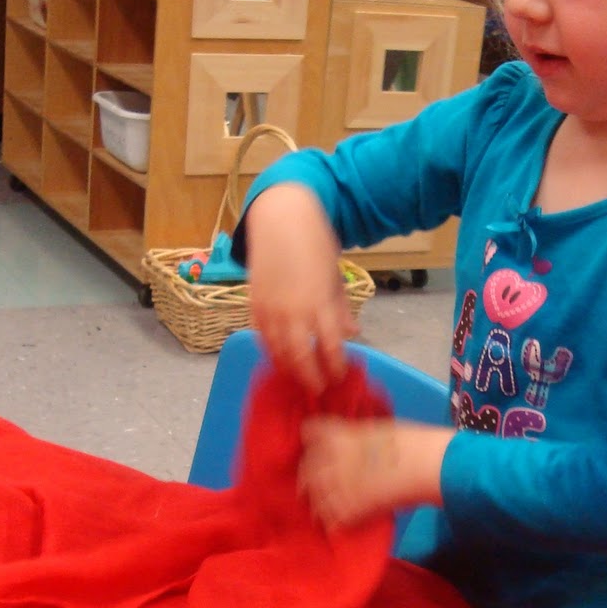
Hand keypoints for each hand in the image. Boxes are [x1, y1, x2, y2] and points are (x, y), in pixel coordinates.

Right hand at [245, 183, 354, 393]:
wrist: (282, 219)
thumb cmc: (315, 245)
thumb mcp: (334, 277)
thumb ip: (340, 309)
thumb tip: (352, 334)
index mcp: (319, 303)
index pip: (330, 347)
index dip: (335, 367)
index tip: (340, 376)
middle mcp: (293, 311)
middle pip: (301, 358)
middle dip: (310, 377)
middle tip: (318, 388)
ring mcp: (270, 309)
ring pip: (277, 352)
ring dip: (289, 369)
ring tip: (299, 379)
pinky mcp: (254, 304)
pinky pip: (262, 337)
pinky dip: (271, 352)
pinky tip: (280, 359)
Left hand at [298, 417, 449, 530]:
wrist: (428, 466)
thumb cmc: (411, 442)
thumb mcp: (376, 427)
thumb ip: (353, 434)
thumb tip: (348, 440)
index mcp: (337, 434)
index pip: (307, 432)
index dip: (312, 440)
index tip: (317, 446)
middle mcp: (329, 459)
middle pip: (305, 469)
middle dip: (310, 476)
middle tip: (319, 483)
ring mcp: (335, 487)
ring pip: (313, 498)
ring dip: (319, 502)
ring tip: (329, 507)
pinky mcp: (347, 511)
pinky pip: (330, 521)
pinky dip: (334, 523)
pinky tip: (342, 522)